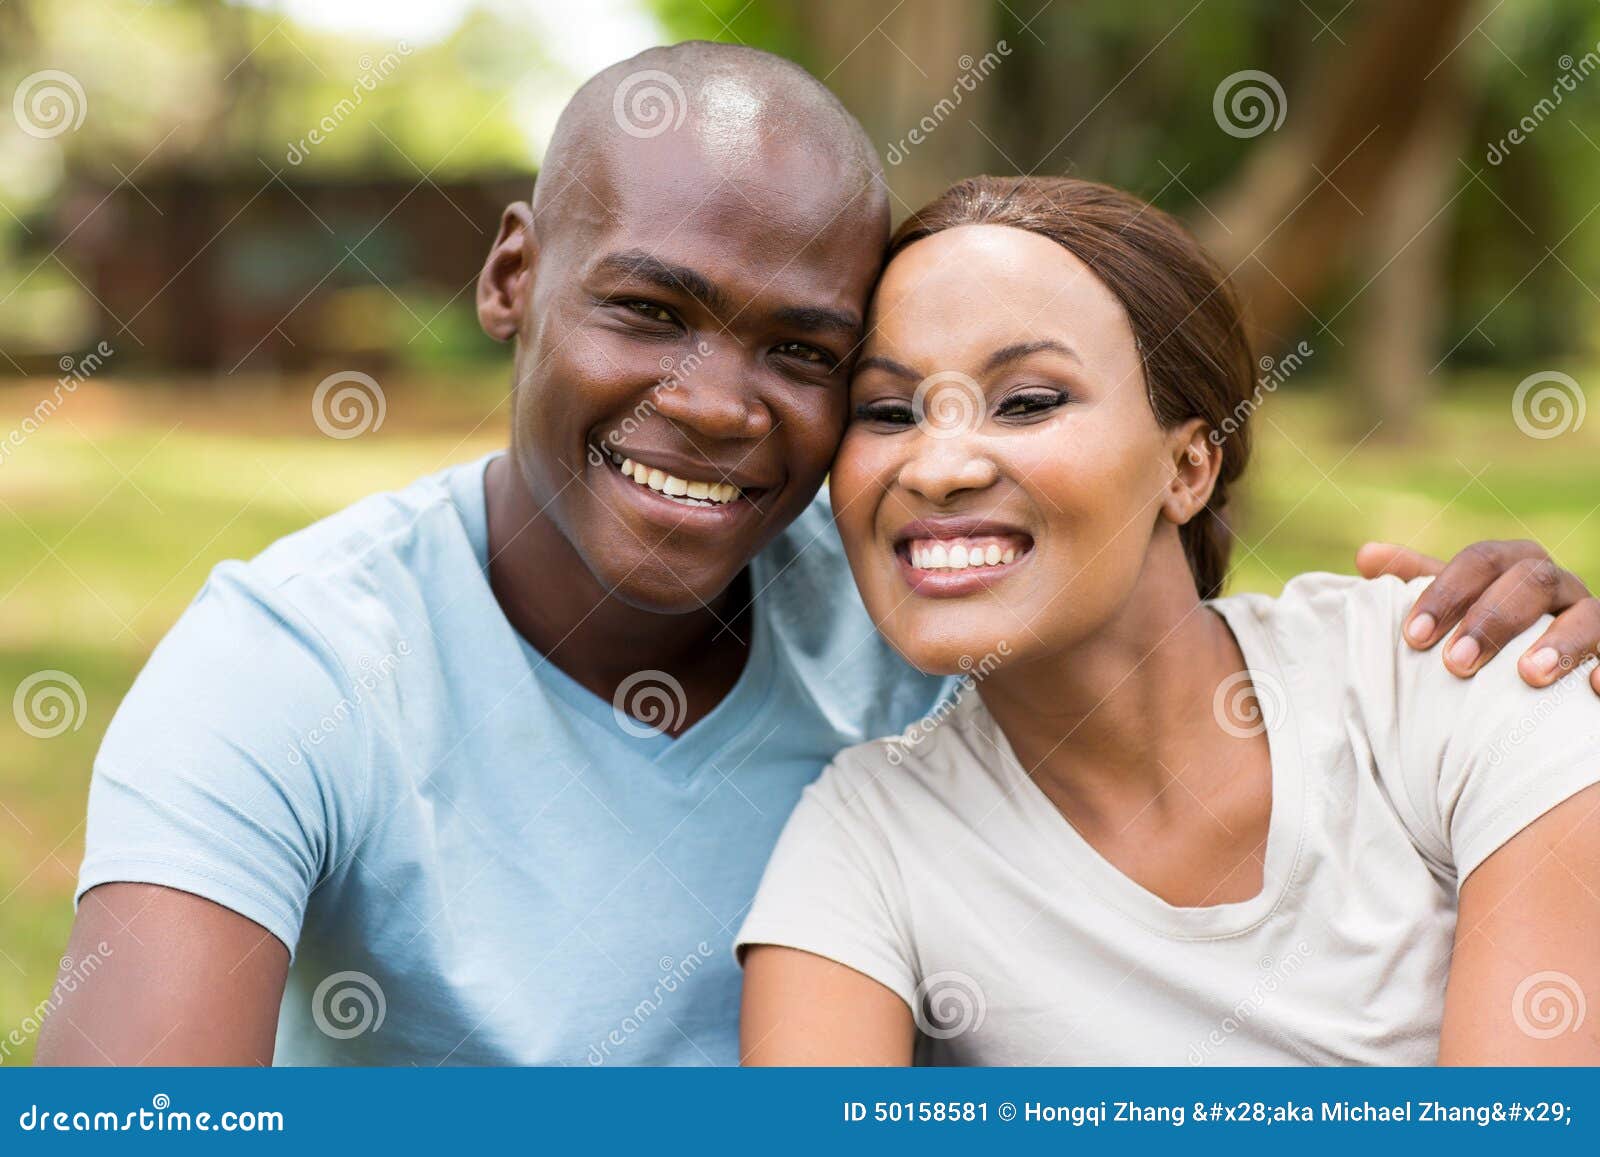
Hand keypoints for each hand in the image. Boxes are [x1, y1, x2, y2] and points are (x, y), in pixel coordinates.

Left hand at [1357, 540, 1599, 695]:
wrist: (1533, 670)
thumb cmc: (1481, 634)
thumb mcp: (1452, 607)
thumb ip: (1416, 583)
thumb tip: (1367, 555)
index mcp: (1509, 565)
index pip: (1479, 562)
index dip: (1446, 593)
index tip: (1413, 637)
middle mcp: (1555, 584)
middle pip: (1530, 581)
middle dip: (1493, 620)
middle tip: (1456, 663)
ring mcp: (1592, 617)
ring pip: (1589, 614)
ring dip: (1560, 642)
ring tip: (1529, 676)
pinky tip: (1593, 688)